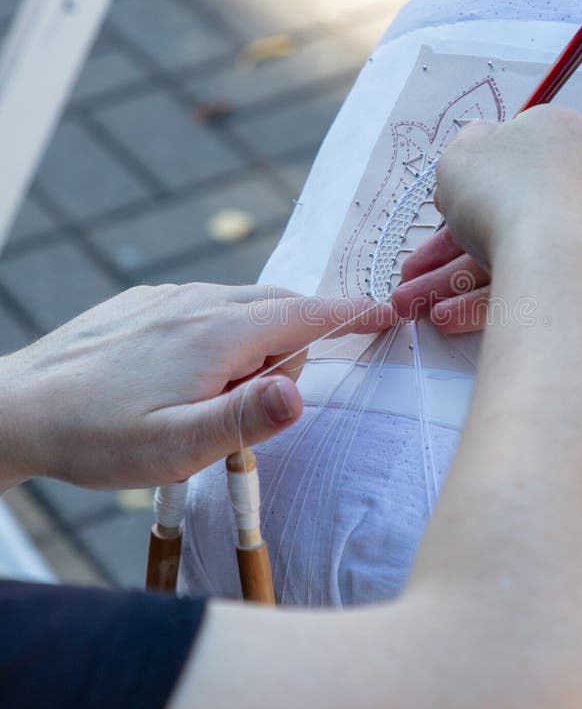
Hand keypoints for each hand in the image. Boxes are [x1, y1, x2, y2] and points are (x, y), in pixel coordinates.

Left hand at [0, 283, 393, 490]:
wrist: (18, 407)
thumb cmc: (100, 434)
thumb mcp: (179, 444)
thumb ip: (246, 417)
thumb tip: (300, 391)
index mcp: (219, 332)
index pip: (307, 312)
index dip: (352, 313)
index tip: (386, 313)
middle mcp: (201, 301)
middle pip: (280, 307)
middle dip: (291, 345)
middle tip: (253, 401)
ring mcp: (172, 297)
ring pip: (244, 308)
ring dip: (252, 345)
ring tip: (208, 398)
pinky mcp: (150, 302)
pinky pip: (209, 307)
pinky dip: (222, 334)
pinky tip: (183, 375)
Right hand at [392, 106, 581, 327]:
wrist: (557, 255)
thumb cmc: (504, 191)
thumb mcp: (462, 152)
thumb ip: (466, 148)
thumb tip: (477, 151)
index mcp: (558, 135)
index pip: (510, 157)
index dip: (466, 184)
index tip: (439, 208)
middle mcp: (580, 180)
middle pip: (503, 215)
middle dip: (445, 251)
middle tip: (412, 273)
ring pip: (511, 254)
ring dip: (454, 282)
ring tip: (414, 305)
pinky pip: (530, 283)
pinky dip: (487, 300)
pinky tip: (447, 319)